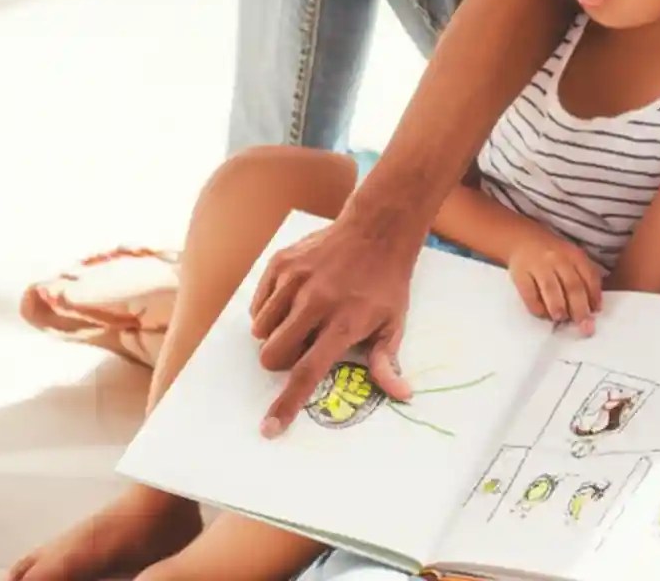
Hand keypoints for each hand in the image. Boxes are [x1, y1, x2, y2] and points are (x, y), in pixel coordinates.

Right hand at [251, 216, 418, 438]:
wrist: (376, 231)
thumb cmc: (386, 283)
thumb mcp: (393, 324)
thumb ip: (386, 362)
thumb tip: (401, 394)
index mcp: (342, 323)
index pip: (307, 372)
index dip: (286, 404)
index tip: (270, 428)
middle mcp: (314, 302)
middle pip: (273, 354)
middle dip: (281, 362)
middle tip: (304, 346)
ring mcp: (294, 280)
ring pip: (260, 330)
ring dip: (275, 335)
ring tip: (300, 320)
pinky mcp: (281, 264)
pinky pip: (258, 304)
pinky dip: (269, 311)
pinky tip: (293, 302)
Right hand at [507, 232, 602, 334]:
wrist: (522, 240)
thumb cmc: (552, 255)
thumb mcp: (571, 257)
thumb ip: (583, 277)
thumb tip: (593, 308)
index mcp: (574, 255)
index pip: (588, 276)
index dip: (594, 295)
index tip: (596, 312)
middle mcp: (557, 259)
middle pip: (572, 285)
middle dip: (580, 309)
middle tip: (584, 326)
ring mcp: (538, 266)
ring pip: (551, 289)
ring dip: (558, 307)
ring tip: (561, 318)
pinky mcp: (520, 274)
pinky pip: (529, 294)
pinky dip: (537, 307)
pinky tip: (543, 314)